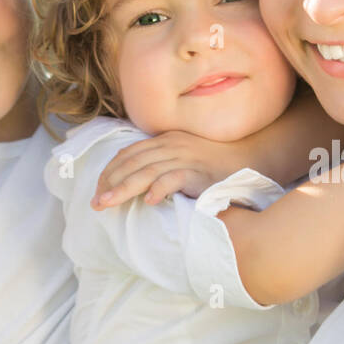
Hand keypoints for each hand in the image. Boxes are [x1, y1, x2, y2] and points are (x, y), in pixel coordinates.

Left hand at [93, 131, 224, 209]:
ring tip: (108, 203)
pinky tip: (147, 201)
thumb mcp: (182, 158)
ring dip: (124, 188)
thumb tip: (135, 183)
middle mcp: (172, 146)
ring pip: (147, 171)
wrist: (247, 161)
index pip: (129, 153)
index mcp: (165, 141)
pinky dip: (159, 188)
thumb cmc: (213, 165)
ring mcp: (185, 158)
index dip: (110, 171)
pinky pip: (175, 178)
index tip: (98, 190)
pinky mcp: (199, 172)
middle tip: (95, 203)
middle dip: (110, 182)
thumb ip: (161, 164)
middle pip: (133, 162)